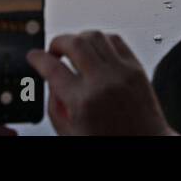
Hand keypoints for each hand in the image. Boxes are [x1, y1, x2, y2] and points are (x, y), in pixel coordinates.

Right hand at [26, 31, 174, 135]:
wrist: (145, 144)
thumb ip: (55, 106)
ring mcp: (122, 72)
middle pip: (73, 42)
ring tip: (74, 50)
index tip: (34, 56)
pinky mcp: (136, 67)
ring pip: (95, 36)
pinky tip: (96, 50)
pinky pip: (116, 40)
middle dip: (57, 42)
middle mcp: (103, 81)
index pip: (52, 68)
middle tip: (53, 51)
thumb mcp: (71, 132)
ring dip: (79, 39)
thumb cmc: (111, 142)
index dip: (38, 58)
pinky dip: (101, 40)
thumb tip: (51, 81)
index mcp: (83, 101)